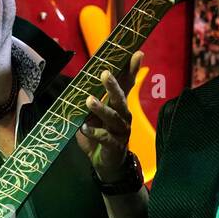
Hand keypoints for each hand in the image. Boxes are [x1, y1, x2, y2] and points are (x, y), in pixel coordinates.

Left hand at [77, 50, 143, 181]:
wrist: (107, 164)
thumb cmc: (100, 134)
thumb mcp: (95, 114)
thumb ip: (92, 98)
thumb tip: (81, 79)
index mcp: (120, 105)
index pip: (127, 84)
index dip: (131, 69)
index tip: (136, 53)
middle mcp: (124, 116)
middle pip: (121, 99)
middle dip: (113, 86)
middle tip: (105, 73)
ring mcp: (121, 131)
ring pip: (113, 117)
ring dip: (101, 108)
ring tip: (89, 100)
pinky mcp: (114, 146)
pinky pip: (105, 137)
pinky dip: (94, 132)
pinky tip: (85, 128)